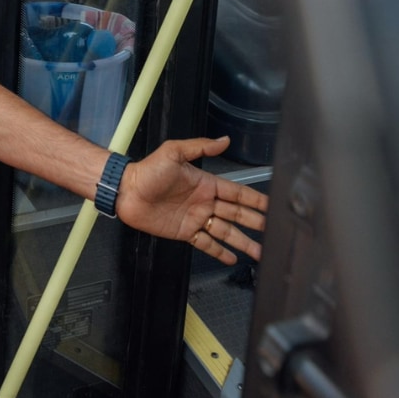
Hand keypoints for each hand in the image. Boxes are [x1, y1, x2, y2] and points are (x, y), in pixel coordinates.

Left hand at [116, 137, 267, 264]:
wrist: (126, 191)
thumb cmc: (146, 170)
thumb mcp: (174, 152)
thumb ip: (200, 147)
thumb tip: (224, 140)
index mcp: (206, 184)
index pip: (238, 193)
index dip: (255, 200)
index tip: (271, 205)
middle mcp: (204, 202)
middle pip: (237, 214)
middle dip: (256, 222)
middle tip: (273, 231)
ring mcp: (195, 218)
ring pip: (226, 232)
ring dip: (243, 241)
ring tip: (260, 252)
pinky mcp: (184, 233)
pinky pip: (206, 244)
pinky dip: (219, 252)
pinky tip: (232, 257)